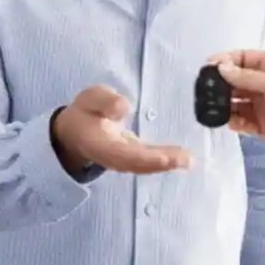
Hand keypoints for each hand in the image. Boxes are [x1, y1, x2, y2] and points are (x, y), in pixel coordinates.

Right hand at [51, 85, 192, 174]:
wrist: (76, 131)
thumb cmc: (86, 112)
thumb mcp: (91, 98)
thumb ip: (105, 101)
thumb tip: (125, 107)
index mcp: (101, 144)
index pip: (124, 154)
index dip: (145, 158)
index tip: (164, 158)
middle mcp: (113, 158)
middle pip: (139, 164)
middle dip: (162, 163)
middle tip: (186, 160)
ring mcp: (124, 160)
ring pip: (146, 166)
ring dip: (168, 164)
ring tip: (188, 160)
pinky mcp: (133, 158)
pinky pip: (150, 162)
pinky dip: (166, 161)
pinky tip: (184, 159)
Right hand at [207, 50, 264, 155]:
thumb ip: (247, 77)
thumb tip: (221, 67)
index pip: (243, 58)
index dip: (225, 61)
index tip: (207, 68)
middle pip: (237, 81)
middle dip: (221, 85)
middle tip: (204, 91)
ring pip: (237, 102)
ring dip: (225, 104)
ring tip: (213, 108)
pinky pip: (244, 122)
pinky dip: (235, 122)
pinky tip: (230, 122)